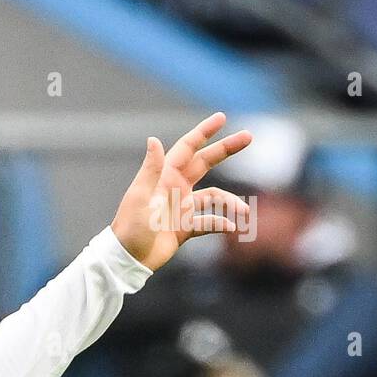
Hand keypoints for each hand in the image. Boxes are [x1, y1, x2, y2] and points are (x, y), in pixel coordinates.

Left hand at [111, 113, 252, 271]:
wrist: (128, 259)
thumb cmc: (130, 228)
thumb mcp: (141, 197)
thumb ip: (151, 170)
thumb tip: (153, 139)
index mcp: (164, 178)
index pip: (187, 148)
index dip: (203, 132)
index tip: (222, 117)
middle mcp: (174, 189)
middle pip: (205, 163)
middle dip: (225, 149)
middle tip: (249, 137)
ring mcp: (181, 207)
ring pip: (213, 197)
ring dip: (230, 202)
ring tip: (243, 211)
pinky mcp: (184, 227)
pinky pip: (209, 222)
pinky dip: (220, 224)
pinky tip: (230, 228)